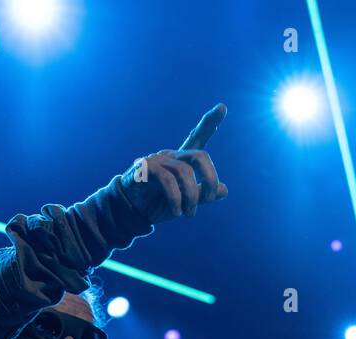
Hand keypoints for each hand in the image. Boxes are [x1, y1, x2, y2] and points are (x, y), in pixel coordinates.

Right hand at [120, 103, 229, 224]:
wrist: (131, 212)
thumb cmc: (158, 204)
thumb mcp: (185, 203)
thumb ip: (202, 195)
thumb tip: (224, 190)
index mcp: (182, 160)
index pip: (197, 137)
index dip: (209, 122)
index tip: (222, 107)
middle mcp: (171, 156)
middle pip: (200, 156)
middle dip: (210, 179)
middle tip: (209, 199)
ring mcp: (158, 160)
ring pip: (185, 172)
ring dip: (192, 196)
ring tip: (189, 214)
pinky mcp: (145, 168)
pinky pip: (168, 181)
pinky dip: (176, 198)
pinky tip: (177, 211)